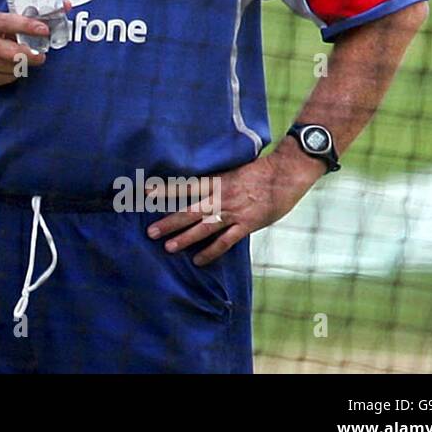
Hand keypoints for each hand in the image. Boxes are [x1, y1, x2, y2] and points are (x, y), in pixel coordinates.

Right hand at [0, 4, 64, 87]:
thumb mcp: (1, 20)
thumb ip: (30, 16)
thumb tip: (66, 6)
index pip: (9, 23)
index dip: (28, 26)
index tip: (45, 30)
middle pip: (12, 53)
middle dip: (31, 55)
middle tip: (42, 56)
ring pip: (12, 68)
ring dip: (23, 65)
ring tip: (26, 59)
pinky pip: (6, 79)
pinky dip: (13, 74)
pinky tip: (12, 67)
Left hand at [146, 148, 324, 265]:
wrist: (285, 173)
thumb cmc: (260, 171)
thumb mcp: (233, 170)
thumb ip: (216, 181)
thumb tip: (199, 187)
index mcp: (216, 181)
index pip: (184, 186)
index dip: (165, 189)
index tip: (145, 193)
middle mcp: (220, 196)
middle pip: (189, 210)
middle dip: (169, 222)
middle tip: (150, 231)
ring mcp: (233, 211)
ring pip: (204, 227)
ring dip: (185, 238)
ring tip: (167, 247)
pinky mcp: (247, 224)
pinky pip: (226, 241)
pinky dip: (212, 251)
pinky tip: (198, 260)